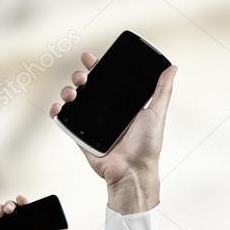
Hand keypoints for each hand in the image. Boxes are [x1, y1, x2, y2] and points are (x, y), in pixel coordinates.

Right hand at [49, 52, 176, 213]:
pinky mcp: (80, 135)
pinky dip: (57, 111)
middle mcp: (106, 111)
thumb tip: (172, 68)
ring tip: (72, 93)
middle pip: (87, 86)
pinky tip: (59, 107)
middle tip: (83, 77)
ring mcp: (92, 123)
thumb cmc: (148, 145)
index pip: (108, 80)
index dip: (98, 67)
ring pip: (74, 100)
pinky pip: (64, 120)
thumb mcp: (157, 113)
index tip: (92, 58)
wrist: (132, 171)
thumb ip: (163, 90)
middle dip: (81, 76)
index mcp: (123, 104)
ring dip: (68, 91)